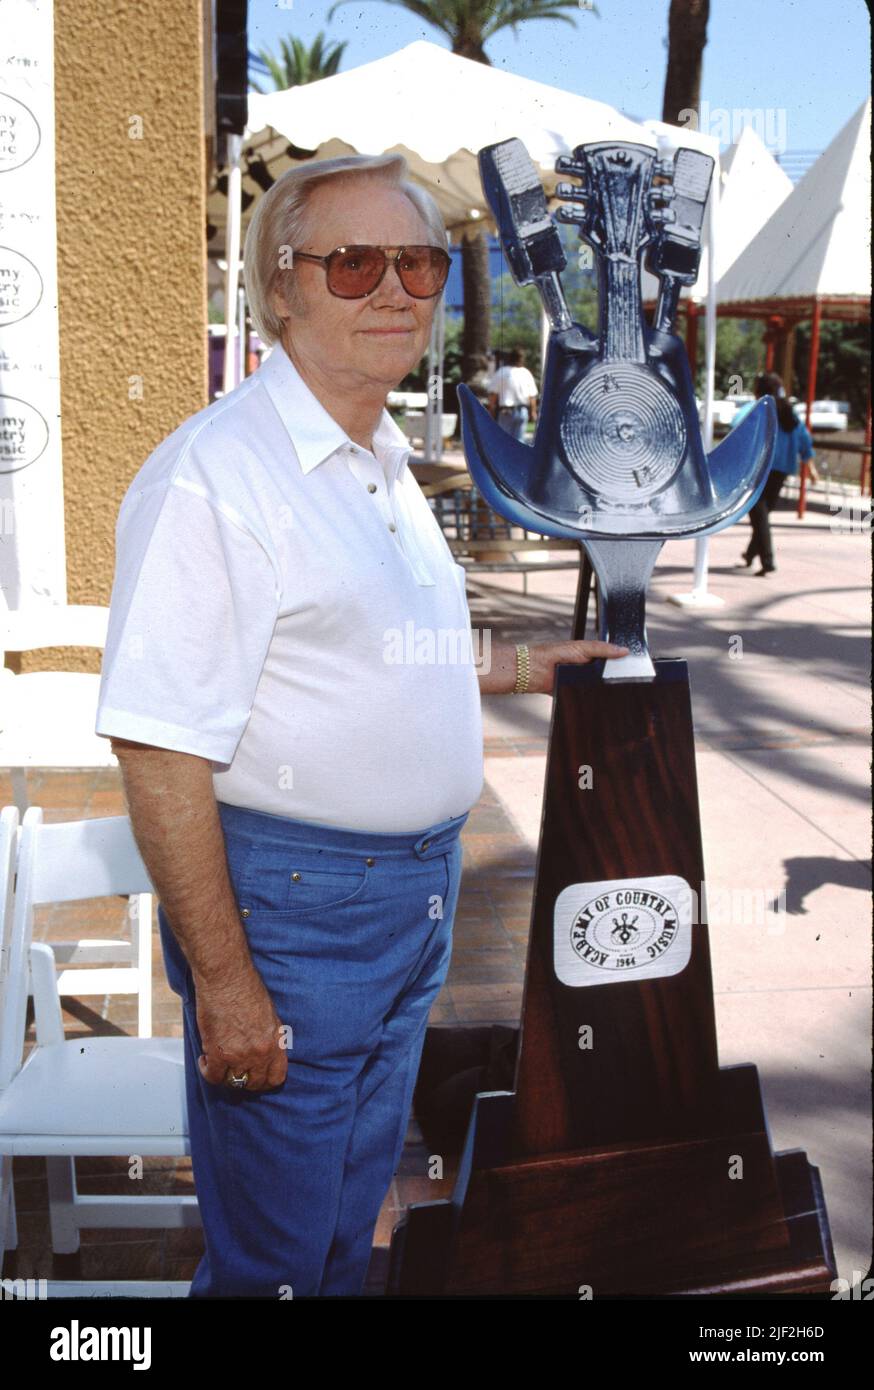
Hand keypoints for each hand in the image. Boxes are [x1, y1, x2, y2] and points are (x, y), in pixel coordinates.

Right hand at [195, 967, 288, 1091]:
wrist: (227, 977)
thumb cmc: (245, 988)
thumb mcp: (268, 1015)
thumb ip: (267, 1037)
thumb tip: (261, 1052)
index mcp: (276, 1042)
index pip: (276, 1078)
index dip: (264, 1081)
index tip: (254, 1076)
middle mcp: (261, 1053)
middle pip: (254, 1084)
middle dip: (244, 1080)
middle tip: (233, 1070)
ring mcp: (240, 1055)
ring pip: (233, 1082)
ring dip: (225, 1075)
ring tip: (218, 1064)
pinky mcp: (218, 1054)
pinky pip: (213, 1076)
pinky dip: (206, 1070)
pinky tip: (204, 1059)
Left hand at [526, 640, 628, 693]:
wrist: (533, 670)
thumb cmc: (553, 653)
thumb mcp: (582, 648)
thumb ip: (603, 649)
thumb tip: (624, 650)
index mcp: (588, 655)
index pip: (608, 660)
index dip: (619, 663)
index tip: (632, 666)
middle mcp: (584, 669)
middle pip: (603, 676)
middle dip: (610, 678)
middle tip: (621, 680)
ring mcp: (578, 681)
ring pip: (595, 688)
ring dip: (600, 689)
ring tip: (607, 689)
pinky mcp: (571, 693)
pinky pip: (584, 697)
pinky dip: (588, 697)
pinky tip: (594, 697)